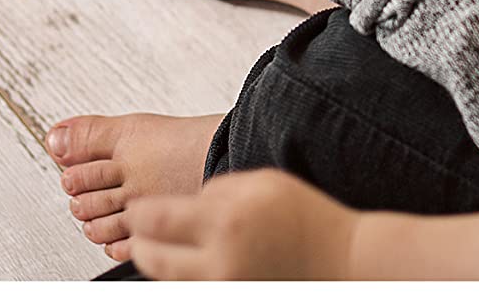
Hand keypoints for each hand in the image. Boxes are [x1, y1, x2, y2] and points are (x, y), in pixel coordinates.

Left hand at [127, 171, 359, 279]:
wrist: (341, 262)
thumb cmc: (306, 219)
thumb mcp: (256, 182)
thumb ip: (213, 191)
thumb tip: (182, 206)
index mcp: (224, 221)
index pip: (153, 221)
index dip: (137, 215)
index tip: (136, 211)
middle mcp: (221, 263)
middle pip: (150, 260)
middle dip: (140, 245)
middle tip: (141, 235)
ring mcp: (227, 290)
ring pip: (168, 284)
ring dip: (161, 268)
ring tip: (161, 252)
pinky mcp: (235, 302)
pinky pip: (195, 293)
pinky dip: (188, 282)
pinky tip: (195, 268)